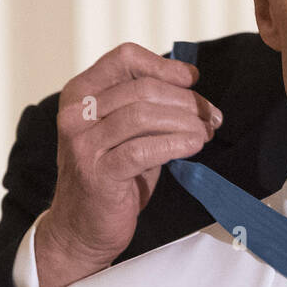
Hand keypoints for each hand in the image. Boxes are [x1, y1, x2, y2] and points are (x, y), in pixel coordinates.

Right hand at [36, 42, 221, 286]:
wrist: (82, 228)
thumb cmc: (111, 177)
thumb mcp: (125, 132)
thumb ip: (147, 106)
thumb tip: (191, 84)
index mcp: (80, 94)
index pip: (124, 58)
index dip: (164, 65)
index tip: (192, 79)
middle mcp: (76, 115)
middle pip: (142, 88)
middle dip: (186, 100)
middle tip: (211, 116)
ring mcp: (84, 144)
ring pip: (143, 115)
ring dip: (185, 121)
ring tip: (207, 132)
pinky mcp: (99, 173)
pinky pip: (145, 149)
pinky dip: (176, 143)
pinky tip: (194, 145)